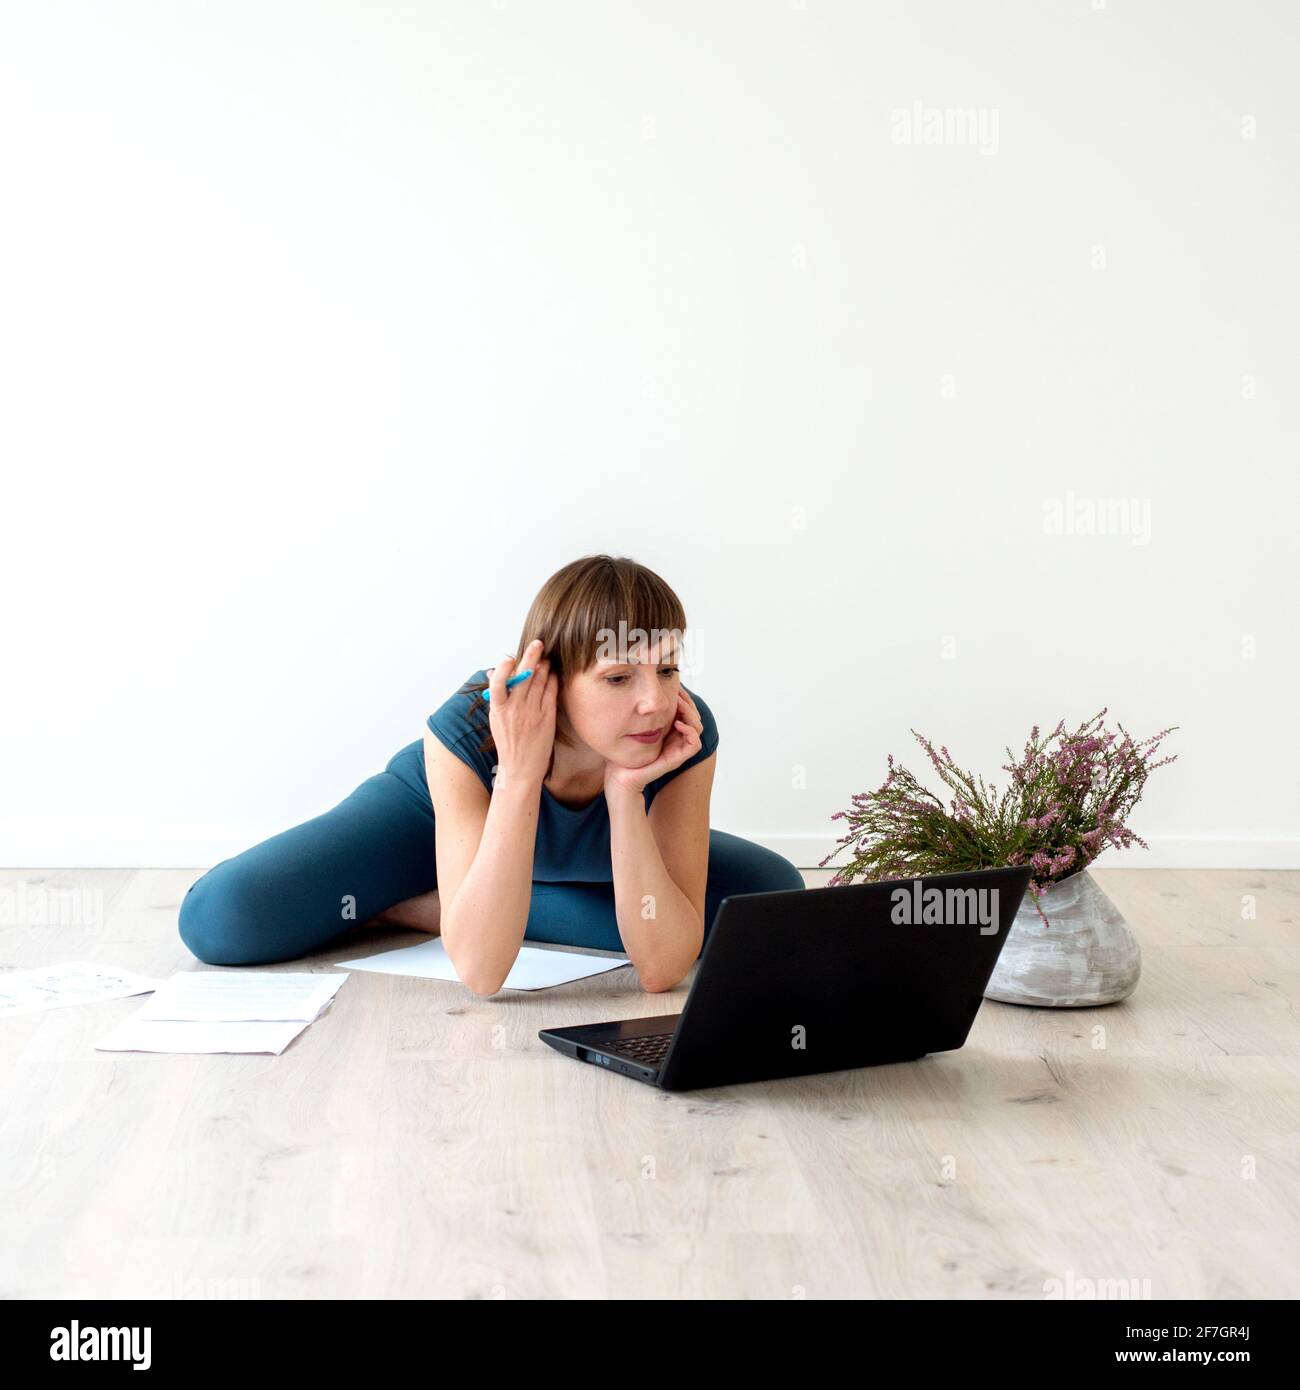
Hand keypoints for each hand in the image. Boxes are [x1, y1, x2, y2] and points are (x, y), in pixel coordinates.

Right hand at [486, 638, 556, 788]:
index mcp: (498, 709)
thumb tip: (494, 672)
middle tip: (538, 643)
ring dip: (544, 666)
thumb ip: (497, 696)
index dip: (504, 668)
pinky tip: (554, 674)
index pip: (498, 683)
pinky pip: (551, 693)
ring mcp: (532, 713)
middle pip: (524, 676)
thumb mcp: (496, 719)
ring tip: (546, 658)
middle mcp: (515, 709)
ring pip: (540, 681)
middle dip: (532, 656)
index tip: (509, 657)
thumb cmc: (508, 742)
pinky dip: (553, 681)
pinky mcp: (547, 718)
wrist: (521, 769)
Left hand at [603, 688, 703, 797]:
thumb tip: (642, 689)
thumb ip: (641, 709)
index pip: (686, 709)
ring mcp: (678, 748)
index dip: (684, 696)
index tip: (675, 685)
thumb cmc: (624, 750)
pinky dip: (690, 731)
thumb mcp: (633, 723)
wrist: (619, 774)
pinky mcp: (677, 758)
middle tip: (678, 691)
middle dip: (688, 701)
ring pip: (698, 726)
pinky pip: (694, 743)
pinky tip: (677, 723)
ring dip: (691, 713)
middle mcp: (676, 737)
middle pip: (695, 715)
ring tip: (678, 703)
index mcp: (669, 729)